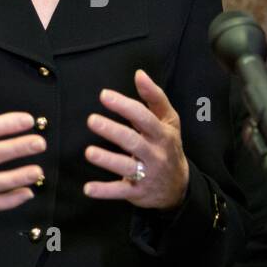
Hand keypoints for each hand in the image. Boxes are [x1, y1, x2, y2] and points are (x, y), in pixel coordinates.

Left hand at [83, 69, 188, 209]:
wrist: (178, 187)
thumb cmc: (168, 146)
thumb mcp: (169, 121)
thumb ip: (154, 97)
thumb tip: (139, 74)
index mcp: (162, 134)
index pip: (144, 117)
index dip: (124, 106)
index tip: (104, 96)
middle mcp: (155, 154)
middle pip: (133, 141)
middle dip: (113, 131)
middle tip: (91, 120)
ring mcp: (147, 174)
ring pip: (126, 167)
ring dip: (107, 160)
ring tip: (89, 152)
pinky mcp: (137, 192)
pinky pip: (120, 191)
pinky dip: (104, 191)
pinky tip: (88, 189)